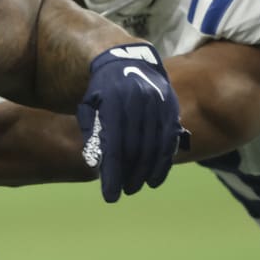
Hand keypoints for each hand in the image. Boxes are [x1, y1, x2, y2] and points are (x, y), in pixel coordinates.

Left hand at [78, 43, 189, 202]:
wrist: (128, 63)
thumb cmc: (101, 92)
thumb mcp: (88, 107)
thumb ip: (92, 134)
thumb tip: (95, 165)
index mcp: (112, 102)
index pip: (113, 146)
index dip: (112, 173)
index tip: (110, 196)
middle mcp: (137, 102)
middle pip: (135, 149)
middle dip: (128, 175)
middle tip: (123, 192)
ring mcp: (157, 104)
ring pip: (154, 147)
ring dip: (145, 172)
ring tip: (135, 187)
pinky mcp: (171, 108)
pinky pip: (169, 141)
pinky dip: (162, 163)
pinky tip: (154, 179)